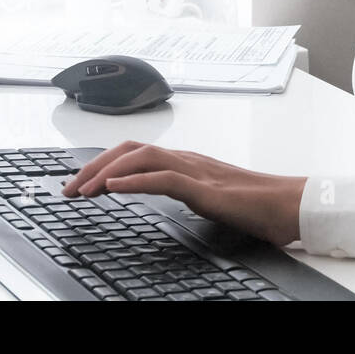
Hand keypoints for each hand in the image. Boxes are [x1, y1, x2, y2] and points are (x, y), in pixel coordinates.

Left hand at [60, 141, 306, 246]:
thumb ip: (182, 191)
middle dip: (94, 166)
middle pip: (130, 149)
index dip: (102, 163)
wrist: (286, 204)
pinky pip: (163, 178)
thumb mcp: (206, 196)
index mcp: (185, 161)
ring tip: (84, 190)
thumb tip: (154, 192)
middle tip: (68, 188)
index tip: (79, 184)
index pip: (135, 152)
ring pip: (142, 157)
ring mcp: (195, 170)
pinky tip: (116, 189)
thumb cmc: (253, 203)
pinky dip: (135, 181)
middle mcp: (186, 159)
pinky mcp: (205, 189)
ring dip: (107, 172)